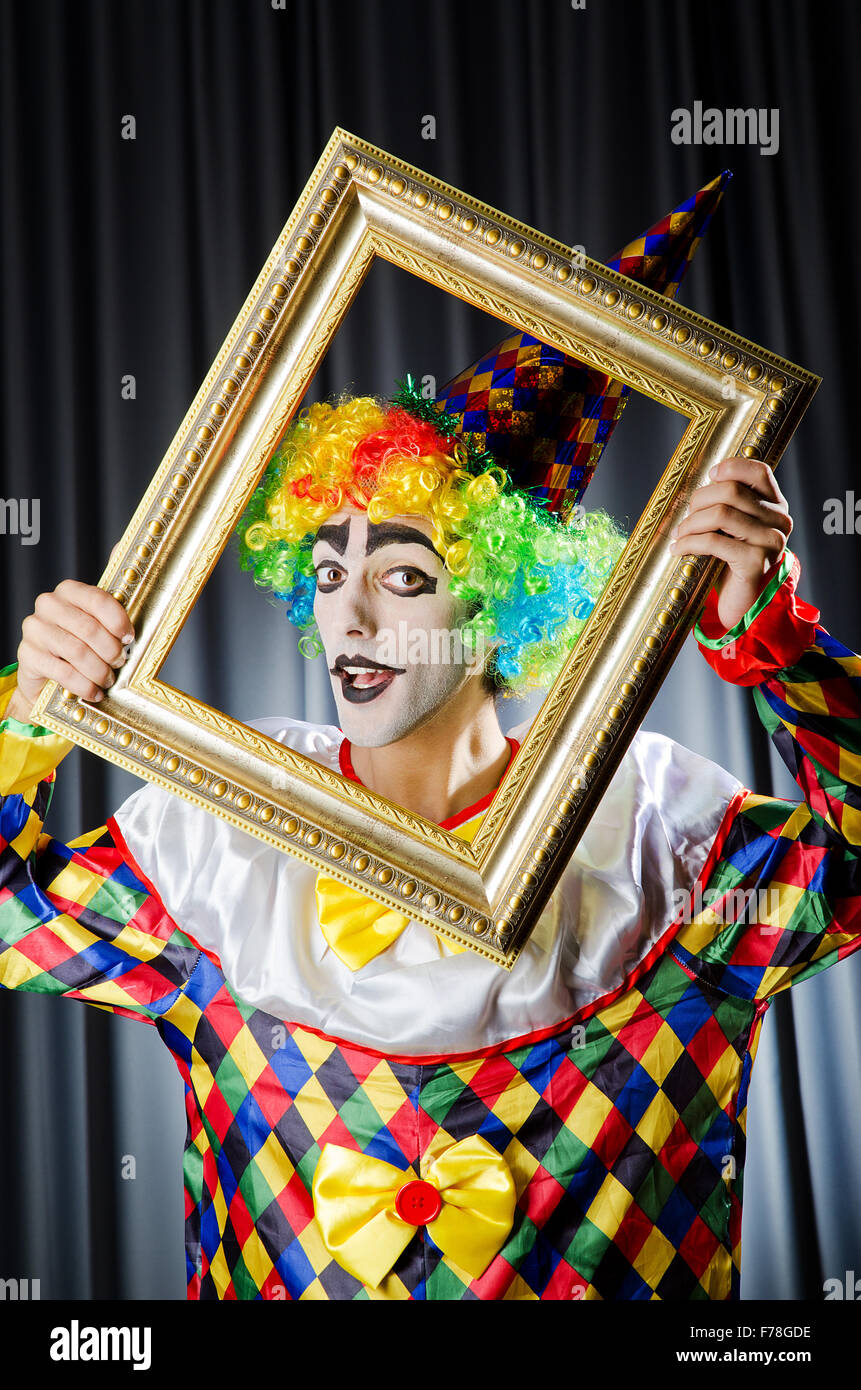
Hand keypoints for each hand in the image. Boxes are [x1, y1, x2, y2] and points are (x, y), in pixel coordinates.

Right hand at [8, 580, 133, 723]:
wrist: (44, 675)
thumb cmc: (75, 647)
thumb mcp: (92, 631)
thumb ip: (107, 626)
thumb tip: (130, 641)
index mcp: (69, 591)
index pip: (98, 600)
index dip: (118, 621)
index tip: (129, 639)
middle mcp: (48, 605)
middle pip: (89, 628)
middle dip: (110, 650)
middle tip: (120, 663)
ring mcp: (35, 629)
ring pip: (77, 651)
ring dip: (99, 670)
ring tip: (108, 680)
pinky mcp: (27, 654)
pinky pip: (64, 672)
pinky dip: (84, 686)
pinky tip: (94, 692)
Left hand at [668, 456, 792, 630]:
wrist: (741, 604)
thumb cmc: (730, 562)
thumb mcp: (731, 528)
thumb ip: (727, 505)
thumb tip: (699, 483)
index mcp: (776, 506)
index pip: (759, 471)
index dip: (731, 468)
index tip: (709, 477)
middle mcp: (779, 521)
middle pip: (731, 491)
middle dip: (699, 501)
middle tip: (685, 518)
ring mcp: (771, 542)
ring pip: (721, 514)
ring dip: (690, 523)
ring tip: (678, 534)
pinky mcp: (755, 564)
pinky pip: (714, 542)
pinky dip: (688, 543)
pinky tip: (677, 549)